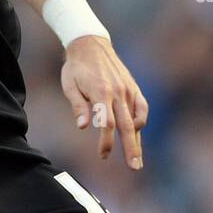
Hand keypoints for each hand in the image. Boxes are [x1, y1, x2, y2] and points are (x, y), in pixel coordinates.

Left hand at [60, 36, 148, 167]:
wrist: (91, 45)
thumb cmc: (76, 68)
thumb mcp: (70, 85)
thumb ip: (78, 106)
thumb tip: (82, 127)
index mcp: (101, 92)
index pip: (107, 123)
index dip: (106, 141)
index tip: (102, 156)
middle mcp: (118, 92)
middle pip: (126, 126)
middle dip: (131, 148)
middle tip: (135, 167)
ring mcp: (128, 90)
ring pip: (136, 120)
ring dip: (137, 141)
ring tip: (138, 160)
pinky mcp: (133, 88)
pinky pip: (142, 107)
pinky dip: (141, 120)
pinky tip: (137, 133)